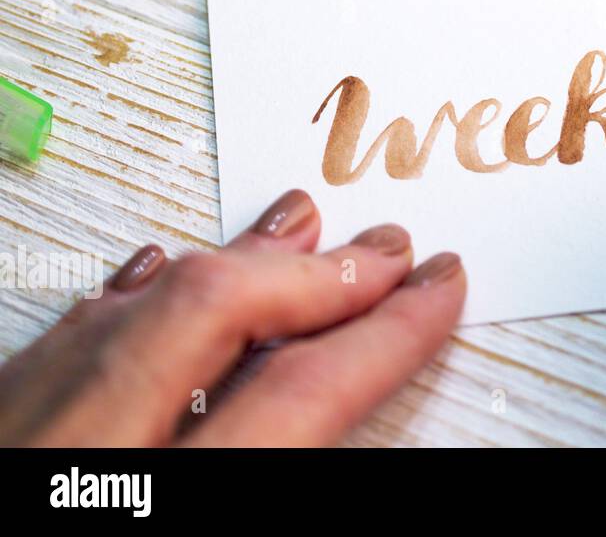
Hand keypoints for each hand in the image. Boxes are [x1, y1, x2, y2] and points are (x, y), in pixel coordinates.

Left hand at [0, 192, 464, 445]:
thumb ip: (290, 470)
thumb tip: (353, 411)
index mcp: (156, 504)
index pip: (296, 394)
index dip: (385, 335)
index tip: (435, 295)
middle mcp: (74, 460)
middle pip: (210, 315)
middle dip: (319, 275)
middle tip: (387, 253)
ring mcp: (13, 438)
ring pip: (125, 312)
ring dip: (229, 264)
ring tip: (295, 230)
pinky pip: (55, 342)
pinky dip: (125, 301)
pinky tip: (157, 274)